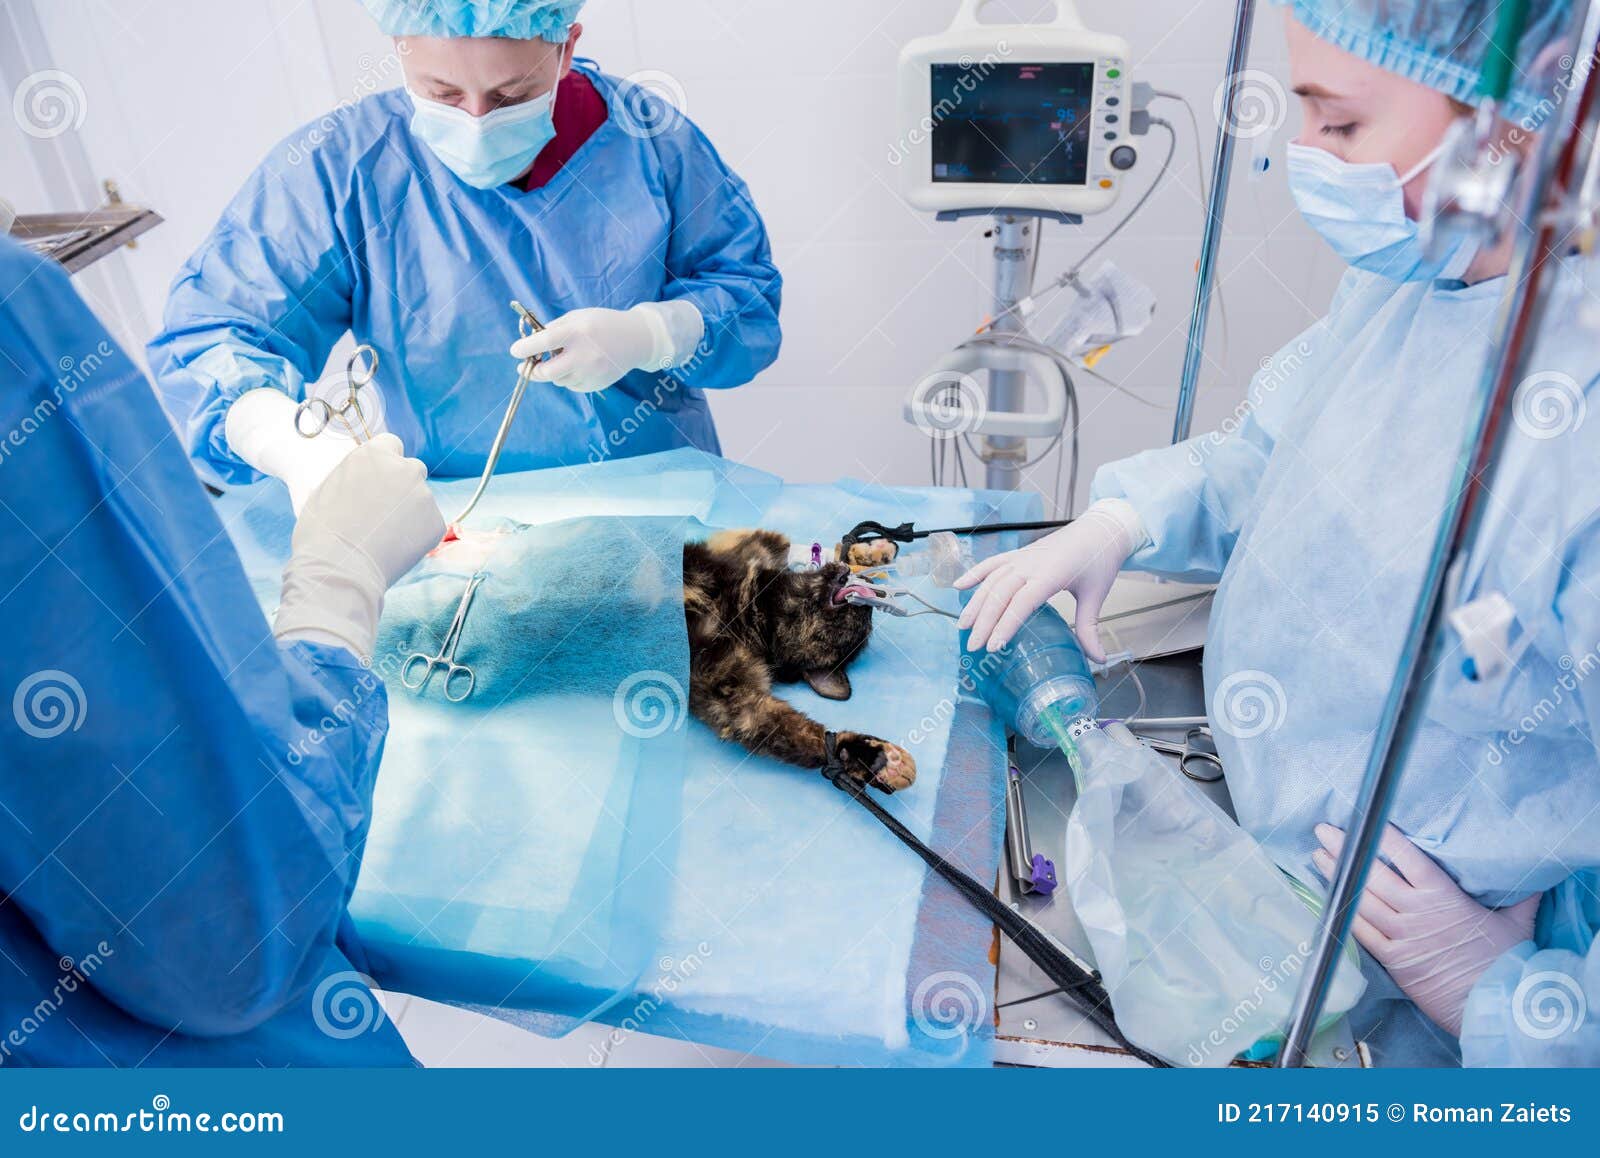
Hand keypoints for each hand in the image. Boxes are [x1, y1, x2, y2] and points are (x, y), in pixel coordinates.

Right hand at [273, 434, 445, 659]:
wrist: (338, 568)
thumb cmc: (321, 532)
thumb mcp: (326, 489)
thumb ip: (353, 475)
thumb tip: (361, 478)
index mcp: (373, 454)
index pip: (390, 444)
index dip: (385, 463)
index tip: (379, 479)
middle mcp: (404, 468)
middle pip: (411, 469)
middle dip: (402, 485)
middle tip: (384, 510)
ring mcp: (423, 495)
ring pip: (421, 499)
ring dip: (409, 511)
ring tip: (384, 536)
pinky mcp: (436, 522)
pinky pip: (428, 524)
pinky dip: (417, 534)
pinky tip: (395, 548)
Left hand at [509, 301, 700, 392]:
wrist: (636, 340)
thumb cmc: (602, 324)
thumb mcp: (578, 317)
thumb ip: (555, 329)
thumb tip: (530, 343)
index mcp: (577, 332)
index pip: (544, 342)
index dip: (526, 348)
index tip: (514, 351)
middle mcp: (584, 355)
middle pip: (547, 373)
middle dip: (533, 372)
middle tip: (526, 368)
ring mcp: (591, 373)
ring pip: (559, 380)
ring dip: (554, 372)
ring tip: (565, 359)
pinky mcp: (597, 385)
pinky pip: (571, 386)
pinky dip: (569, 377)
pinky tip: (580, 366)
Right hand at [953, 499, 1144, 658]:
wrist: (1100, 529)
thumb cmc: (1099, 560)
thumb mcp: (1096, 595)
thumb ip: (1090, 628)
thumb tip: (1098, 659)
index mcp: (1051, 574)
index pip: (1022, 602)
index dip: (1005, 624)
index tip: (994, 646)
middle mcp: (1032, 563)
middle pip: (1000, 593)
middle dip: (984, 621)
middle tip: (973, 646)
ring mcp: (1023, 556)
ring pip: (991, 580)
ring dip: (975, 603)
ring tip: (962, 626)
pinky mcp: (1019, 553)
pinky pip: (992, 563)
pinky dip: (975, 573)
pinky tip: (959, 586)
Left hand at [1313, 823, 1539, 1036]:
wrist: (1495, 1006)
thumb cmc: (1507, 962)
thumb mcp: (1517, 921)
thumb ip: (1518, 894)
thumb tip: (1530, 874)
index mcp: (1443, 896)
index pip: (1406, 856)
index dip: (1381, 836)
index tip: (1361, 819)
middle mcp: (1416, 912)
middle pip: (1373, 872)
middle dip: (1345, 849)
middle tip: (1323, 832)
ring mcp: (1401, 936)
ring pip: (1360, 899)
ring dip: (1337, 876)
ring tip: (1319, 858)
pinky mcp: (1392, 960)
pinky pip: (1360, 931)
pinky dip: (1343, 911)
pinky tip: (1330, 897)